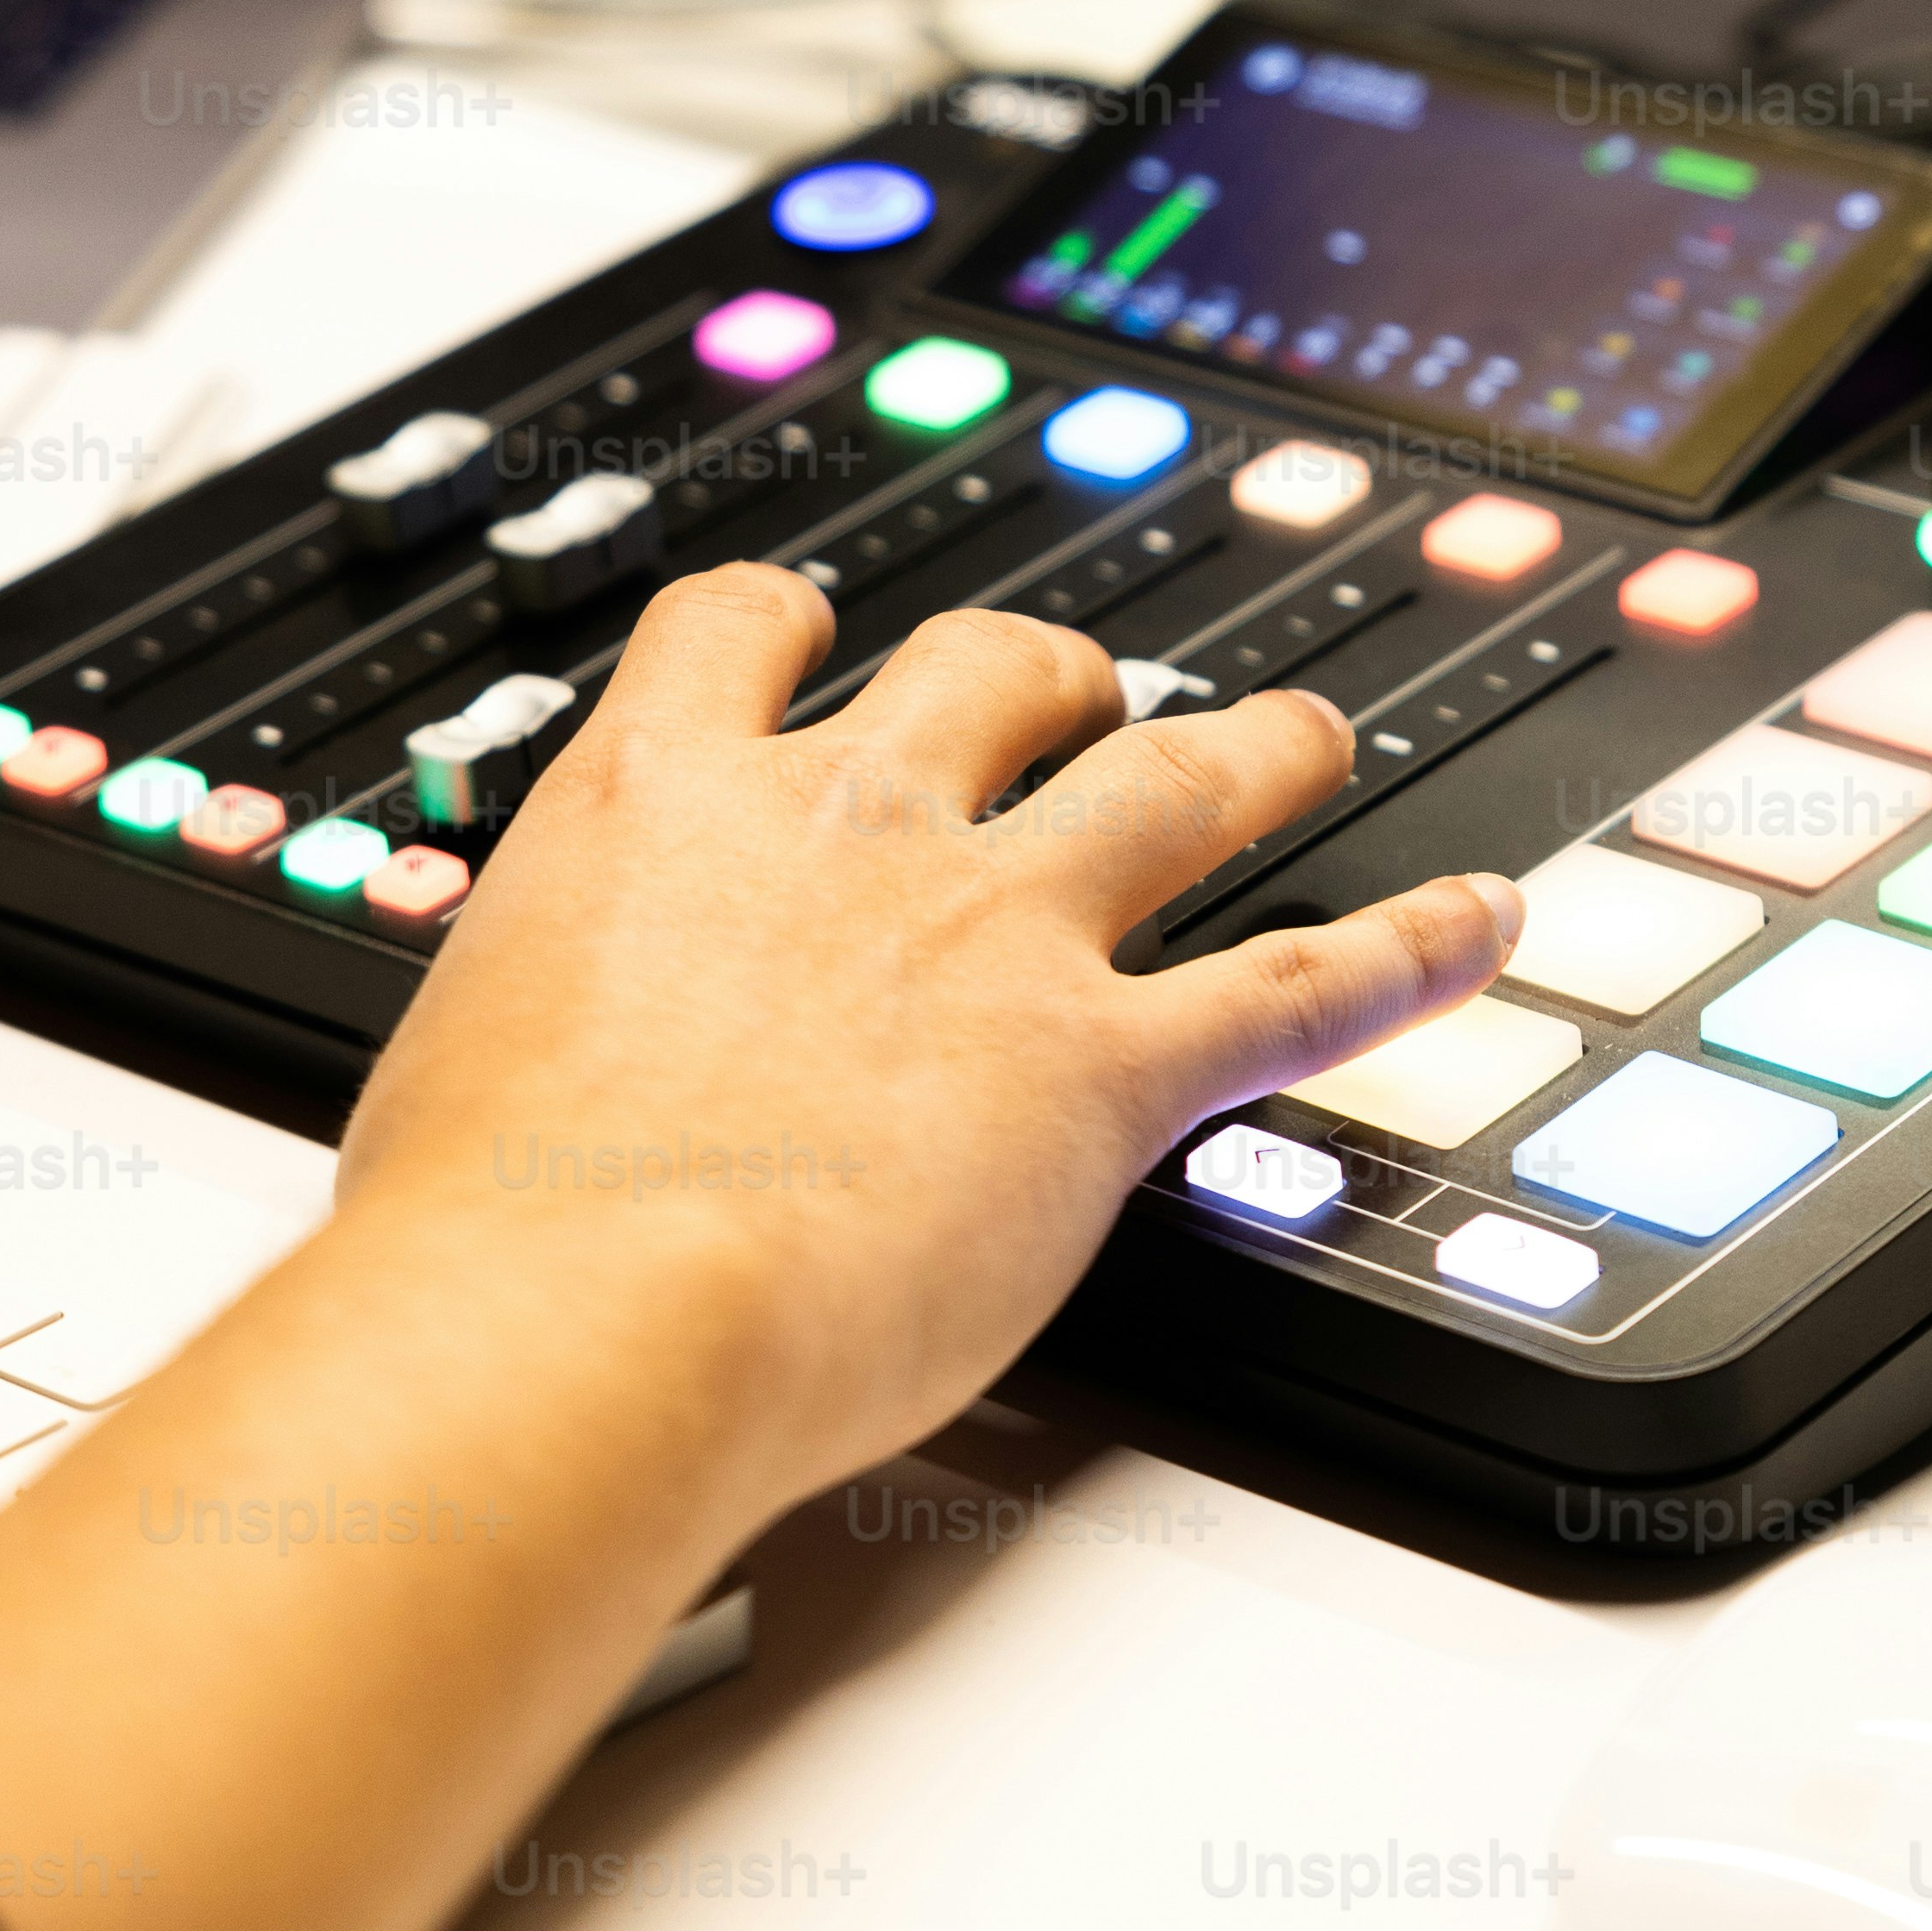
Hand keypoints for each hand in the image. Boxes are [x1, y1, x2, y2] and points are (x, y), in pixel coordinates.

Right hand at [336, 557, 1523, 1503]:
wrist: (580, 1307)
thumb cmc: (482, 1228)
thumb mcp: (454, 1068)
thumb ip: (524, 1038)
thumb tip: (493, 1118)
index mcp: (659, 805)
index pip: (732, 634)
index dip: (786, 624)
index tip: (808, 636)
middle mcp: (843, 824)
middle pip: (984, 671)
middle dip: (1044, 670)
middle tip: (1078, 687)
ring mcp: (991, 928)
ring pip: (1170, 781)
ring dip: (1256, 745)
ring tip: (1307, 733)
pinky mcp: (1102, 1065)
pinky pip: (1298, 984)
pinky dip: (1407, 946)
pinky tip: (1477, 919)